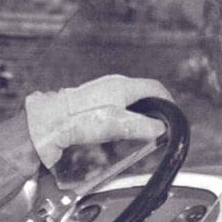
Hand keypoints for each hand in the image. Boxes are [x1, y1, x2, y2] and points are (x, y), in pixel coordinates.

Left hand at [24, 74, 170, 166]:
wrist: (50, 122)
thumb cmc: (81, 120)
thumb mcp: (117, 125)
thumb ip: (142, 126)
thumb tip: (161, 128)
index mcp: (124, 85)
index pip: (155, 88)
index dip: (167, 102)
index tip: (172, 117)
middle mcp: (114, 85)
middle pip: (142, 97)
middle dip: (151, 113)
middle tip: (155, 130)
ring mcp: (102, 93)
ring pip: (128, 104)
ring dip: (135, 119)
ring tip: (135, 135)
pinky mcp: (91, 103)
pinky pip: (114, 110)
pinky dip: (120, 122)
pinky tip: (115, 134)